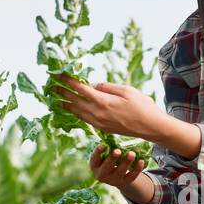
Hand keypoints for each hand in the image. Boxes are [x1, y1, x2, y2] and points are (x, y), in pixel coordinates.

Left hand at [51, 75, 165, 140]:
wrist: (151, 128)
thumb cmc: (143, 106)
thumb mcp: (126, 90)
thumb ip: (108, 87)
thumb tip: (94, 85)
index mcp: (103, 101)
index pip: (80, 89)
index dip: (68, 81)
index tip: (59, 74)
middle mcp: (97, 113)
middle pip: (74, 101)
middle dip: (61, 93)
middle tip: (51, 86)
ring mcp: (99, 123)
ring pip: (77, 113)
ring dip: (65, 105)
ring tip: (55, 100)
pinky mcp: (102, 128)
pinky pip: (84, 119)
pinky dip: (76, 113)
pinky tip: (72, 110)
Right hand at [88, 142, 147, 189]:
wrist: (115, 178)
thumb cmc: (108, 161)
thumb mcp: (103, 156)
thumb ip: (107, 148)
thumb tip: (113, 128)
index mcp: (95, 166)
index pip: (94, 159)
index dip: (98, 152)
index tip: (103, 144)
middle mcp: (102, 175)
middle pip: (107, 167)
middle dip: (112, 158)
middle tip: (117, 150)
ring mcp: (114, 180)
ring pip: (120, 171)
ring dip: (126, 162)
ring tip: (132, 153)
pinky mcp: (124, 182)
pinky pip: (131, 176)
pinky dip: (137, 169)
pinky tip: (141, 161)